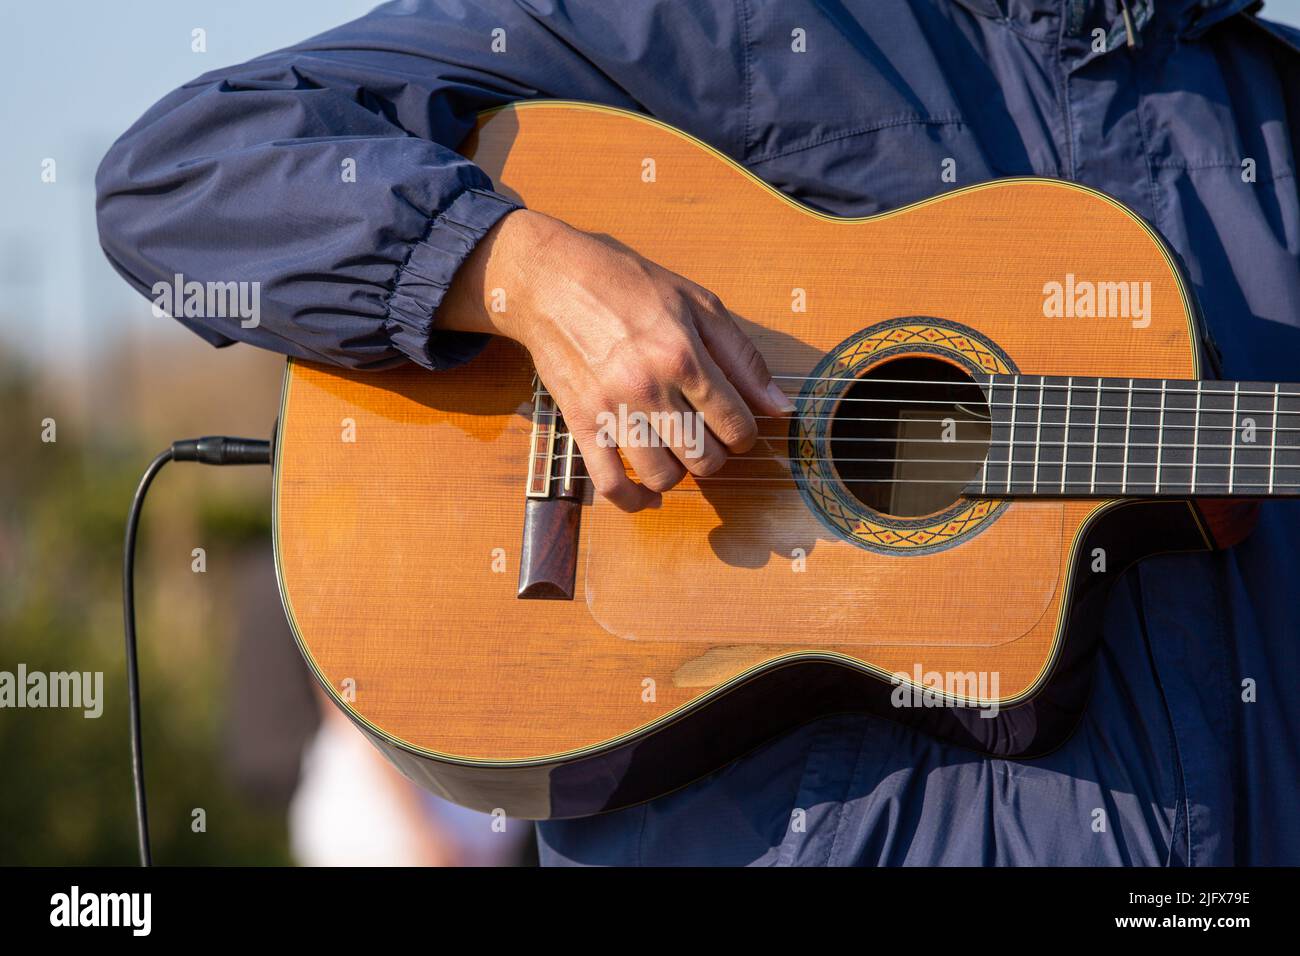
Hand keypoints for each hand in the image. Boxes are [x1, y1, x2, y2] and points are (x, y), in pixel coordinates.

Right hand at [441, 209, 793, 510]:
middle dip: (716, 456)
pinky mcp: (580, 423)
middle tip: (709, 439)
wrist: (552, 280)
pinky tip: (646, 494)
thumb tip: (779, 406)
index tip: (737, 428)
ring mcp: (612, 409)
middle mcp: (648, 387)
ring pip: (663, 476)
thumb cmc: (627, 284)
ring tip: (677, 452)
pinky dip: (633, 500)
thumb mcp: (697, 304)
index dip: (745, 434)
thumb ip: (743, 357)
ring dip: (679, 474)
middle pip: (704, 458)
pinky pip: (610, 484)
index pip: (735, 424)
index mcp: (683, 354)